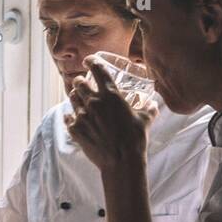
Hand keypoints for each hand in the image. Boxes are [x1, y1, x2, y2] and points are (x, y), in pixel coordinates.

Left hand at [64, 57, 157, 174]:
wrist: (121, 161)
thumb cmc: (135, 139)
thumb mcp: (145, 120)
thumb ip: (149, 109)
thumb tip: (153, 104)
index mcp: (111, 95)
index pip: (97, 70)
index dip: (91, 62)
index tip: (88, 60)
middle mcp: (94, 102)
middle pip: (78, 83)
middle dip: (80, 81)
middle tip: (82, 84)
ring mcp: (82, 115)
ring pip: (72, 98)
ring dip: (75, 97)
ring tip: (79, 100)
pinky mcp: (75, 129)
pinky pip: (67, 118)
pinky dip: (70, 116)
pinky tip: (73, 118)